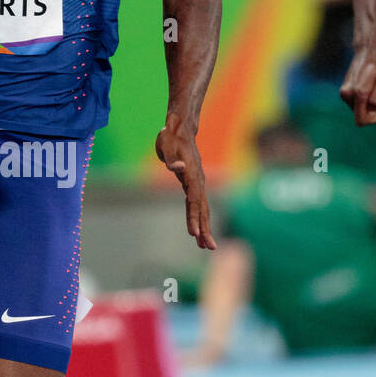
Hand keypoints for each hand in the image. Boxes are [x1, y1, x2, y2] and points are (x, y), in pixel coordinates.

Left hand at [155, 125, 215, 249]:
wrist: (180, 129)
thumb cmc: (171, 137)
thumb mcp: (167, 146)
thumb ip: (172, 159)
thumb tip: (178, 167)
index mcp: (192, 174)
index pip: (193, 200)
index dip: (194, 217)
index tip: (194, 233)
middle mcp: (198, 181)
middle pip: (203, 209)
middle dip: (205, 229)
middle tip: (208, 247)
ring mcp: (198, 183)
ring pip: (203, 209)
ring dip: (205, 227)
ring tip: (206, 246)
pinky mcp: (194, 184)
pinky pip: (198, 205)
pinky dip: (199, 219)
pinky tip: (198, 231)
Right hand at [339, 39, 375, 125]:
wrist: (370, 48)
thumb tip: (370, 110)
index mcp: (358, 93)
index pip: (362, 121)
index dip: (373, 118)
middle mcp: (347, 94)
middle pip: (359, 115)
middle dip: (370, 110)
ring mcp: (344, 91)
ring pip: (357, 108)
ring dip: (367, 103)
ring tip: (375, 86)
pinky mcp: (344, 89)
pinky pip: (355, 101)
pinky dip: (363, 98)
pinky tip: (369, 85)